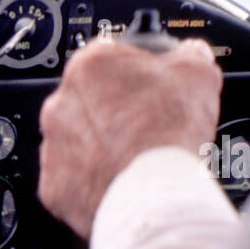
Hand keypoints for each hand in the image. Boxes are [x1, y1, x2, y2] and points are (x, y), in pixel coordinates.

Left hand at [37, 38, 221, 238]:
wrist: (153, 194)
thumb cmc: (168, 134)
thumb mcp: (198, 75)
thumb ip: (190, 56)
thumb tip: (192, 54)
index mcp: (89, 66)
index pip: (109, 58)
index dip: (133, 73)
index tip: (148, 86)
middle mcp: (60, 104)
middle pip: (88, 102)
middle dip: (112, 112)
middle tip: (142, 127)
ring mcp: (52, 147)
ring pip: (75, 141)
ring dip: (98, 147)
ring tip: (131, 157)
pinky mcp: (52, 185)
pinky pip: (70, 179)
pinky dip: (89, 181)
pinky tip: (115, 181)